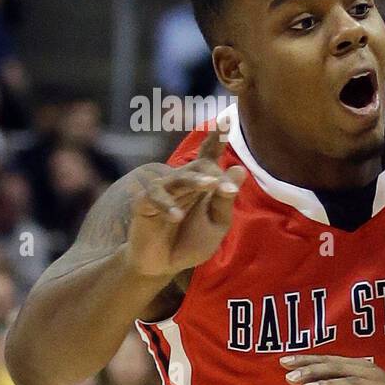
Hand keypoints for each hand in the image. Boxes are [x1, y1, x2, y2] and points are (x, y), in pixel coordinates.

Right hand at [124, 126, 246, 278]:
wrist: (164, 265)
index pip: (209, 156)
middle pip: (198, 167)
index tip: (227, 119)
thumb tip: (241, 170)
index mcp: (202, 183)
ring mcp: (162, 191)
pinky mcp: (143, 205)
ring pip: (178, 179)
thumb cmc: (192, 241)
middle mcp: (182, 181)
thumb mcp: (217, 224)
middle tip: (229, 186)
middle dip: (214, 173)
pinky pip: (154, 199)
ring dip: (195, 181)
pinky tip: (178, 216)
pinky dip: (167, 206)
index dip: (216, 139)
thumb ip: (225, 200)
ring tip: (211, 185)